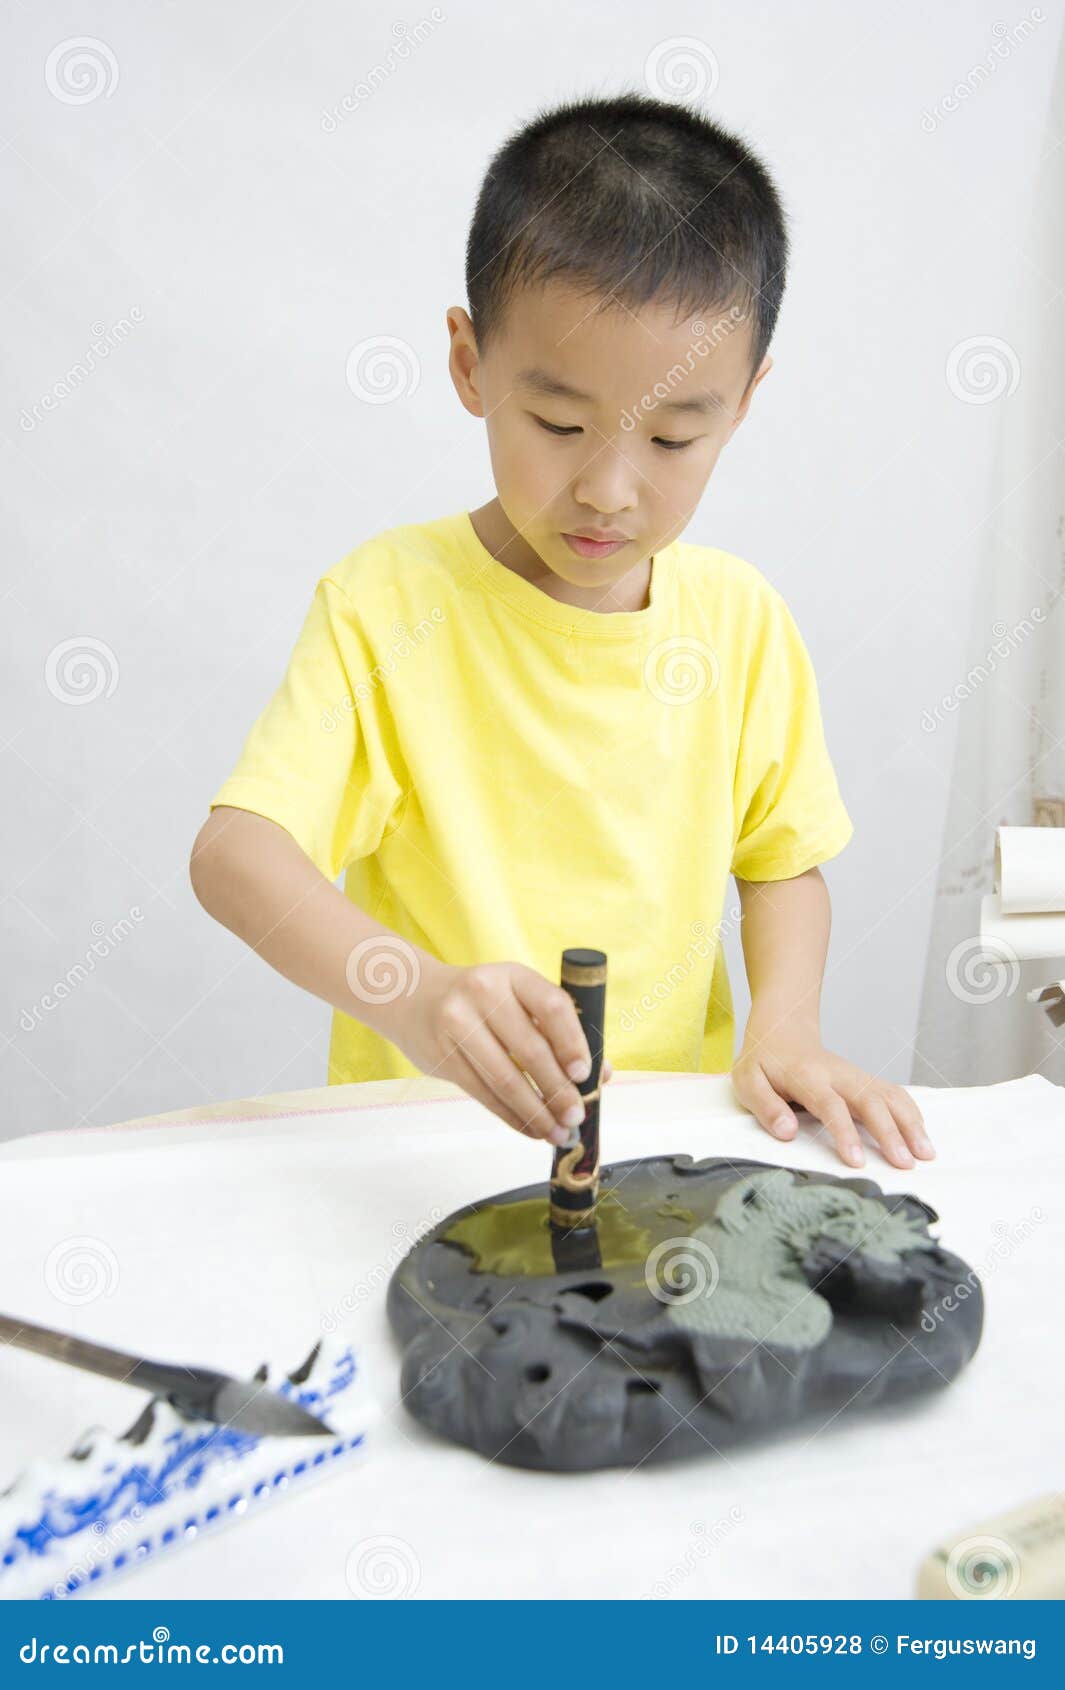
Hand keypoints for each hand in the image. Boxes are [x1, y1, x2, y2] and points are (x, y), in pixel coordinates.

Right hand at [384, 957, 612, 1145]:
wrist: (414, 997)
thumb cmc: (482, 1002)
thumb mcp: (517, 998)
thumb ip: (558, 1030)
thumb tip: (601, 1075)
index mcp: (513, 975)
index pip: (551, 1006)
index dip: (572, 1042)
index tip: (585, 1074)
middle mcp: (484, 994)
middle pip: (530, 1049)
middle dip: (558, 1089)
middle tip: (577, 1115)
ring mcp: (458, 1024)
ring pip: (505, 1078)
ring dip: (536, 1112)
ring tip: (558, 1132)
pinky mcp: (443, 1055)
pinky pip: (484, 1094)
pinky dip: (512, 1117)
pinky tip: (531, 1129)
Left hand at [731, 1018, 934, 1169]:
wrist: (782, 1027)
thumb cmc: (763, 1060)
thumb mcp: (747, 1081)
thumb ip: (766, 1106)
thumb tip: (787, 1132)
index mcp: (807, 1076)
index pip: (830, 1105)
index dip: (845, 1132)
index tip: (857, 1161)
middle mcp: (837, 1074)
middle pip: (870, 1100)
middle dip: (891, 1132)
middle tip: (905, 1164)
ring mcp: (855, 1075)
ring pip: (890, 1095)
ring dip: (910, 1123)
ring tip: (926, 1154)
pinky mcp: (865, 1079)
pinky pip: (894, 1093)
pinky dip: (912, 1113)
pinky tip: (922, 1136)